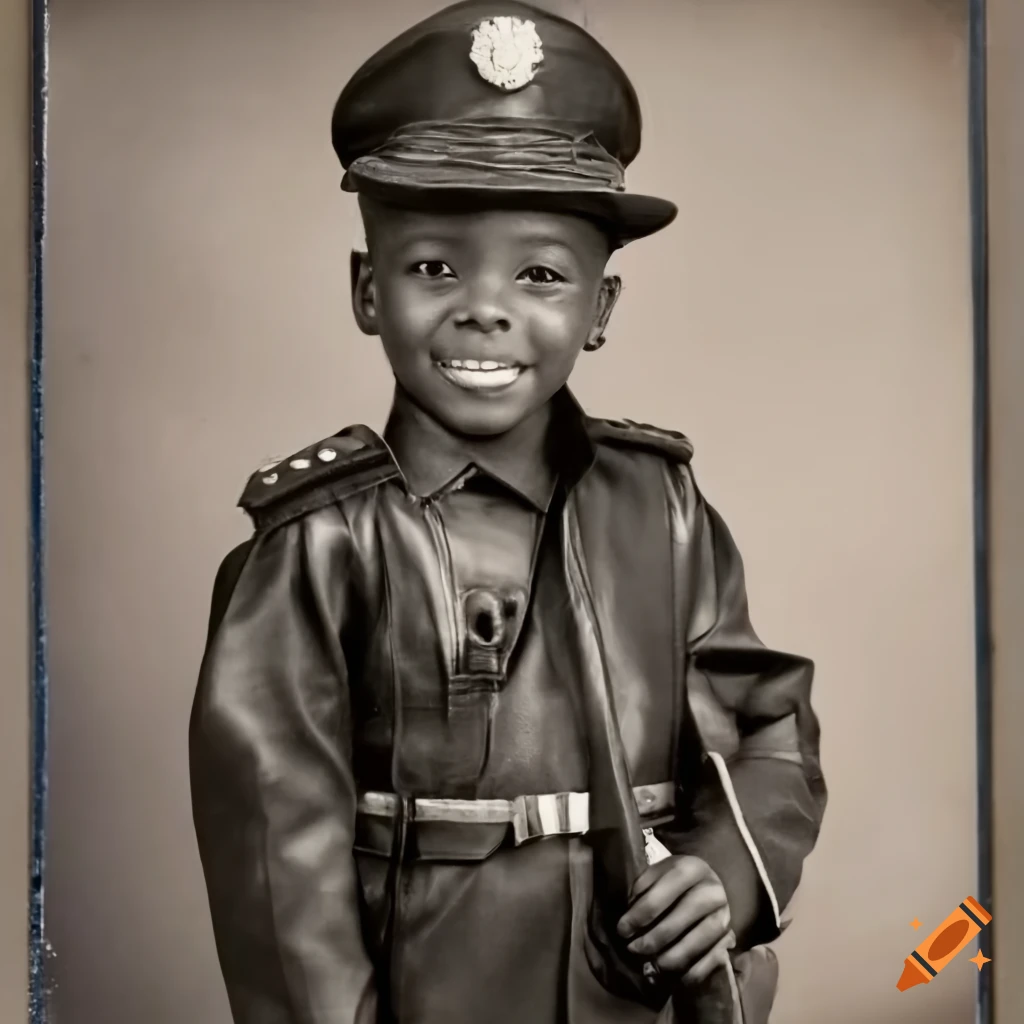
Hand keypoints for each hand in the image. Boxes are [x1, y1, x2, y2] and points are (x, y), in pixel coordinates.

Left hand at [616, 855, 734, 985]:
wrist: (708, 885)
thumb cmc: (674, 881)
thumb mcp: (657, 874)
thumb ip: (642, 889)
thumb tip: (629, 917)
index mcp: (691, 868)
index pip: (663, 893)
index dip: (639, 915)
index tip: (622, 930)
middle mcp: (712, 890)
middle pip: (681, 917)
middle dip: (653, 938)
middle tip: (633, 949)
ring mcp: (724, 915)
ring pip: (698, 941)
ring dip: (671, 957)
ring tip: (651, 964)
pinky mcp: (730, 937)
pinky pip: (713, 959)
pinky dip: (694, 972)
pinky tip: (676, 977)